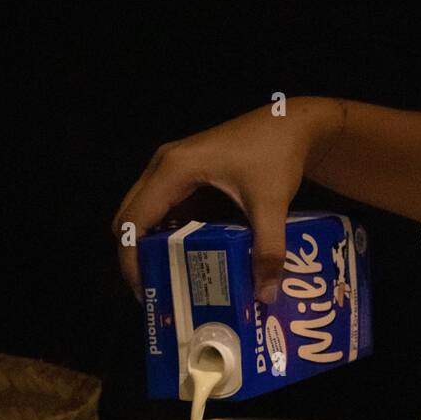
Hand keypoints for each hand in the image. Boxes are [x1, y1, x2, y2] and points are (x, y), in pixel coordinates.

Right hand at [112, 97, 345, 301]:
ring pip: (143, 214)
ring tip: (168, 281)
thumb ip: (268, 250)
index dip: (131, 261)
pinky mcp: (183, 173)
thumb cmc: (276, 153)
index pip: (134, 222)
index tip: (147, 295)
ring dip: (149, 247)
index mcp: (174, 170)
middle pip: (129, 218)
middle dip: (136, 258)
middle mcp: (163, 166)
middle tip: (156, 293)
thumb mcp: (271, 204)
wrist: (291, 124)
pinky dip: (165, 236)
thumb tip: (265, 295)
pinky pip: (162, 209)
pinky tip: (185, 260)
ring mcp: (171, 167)